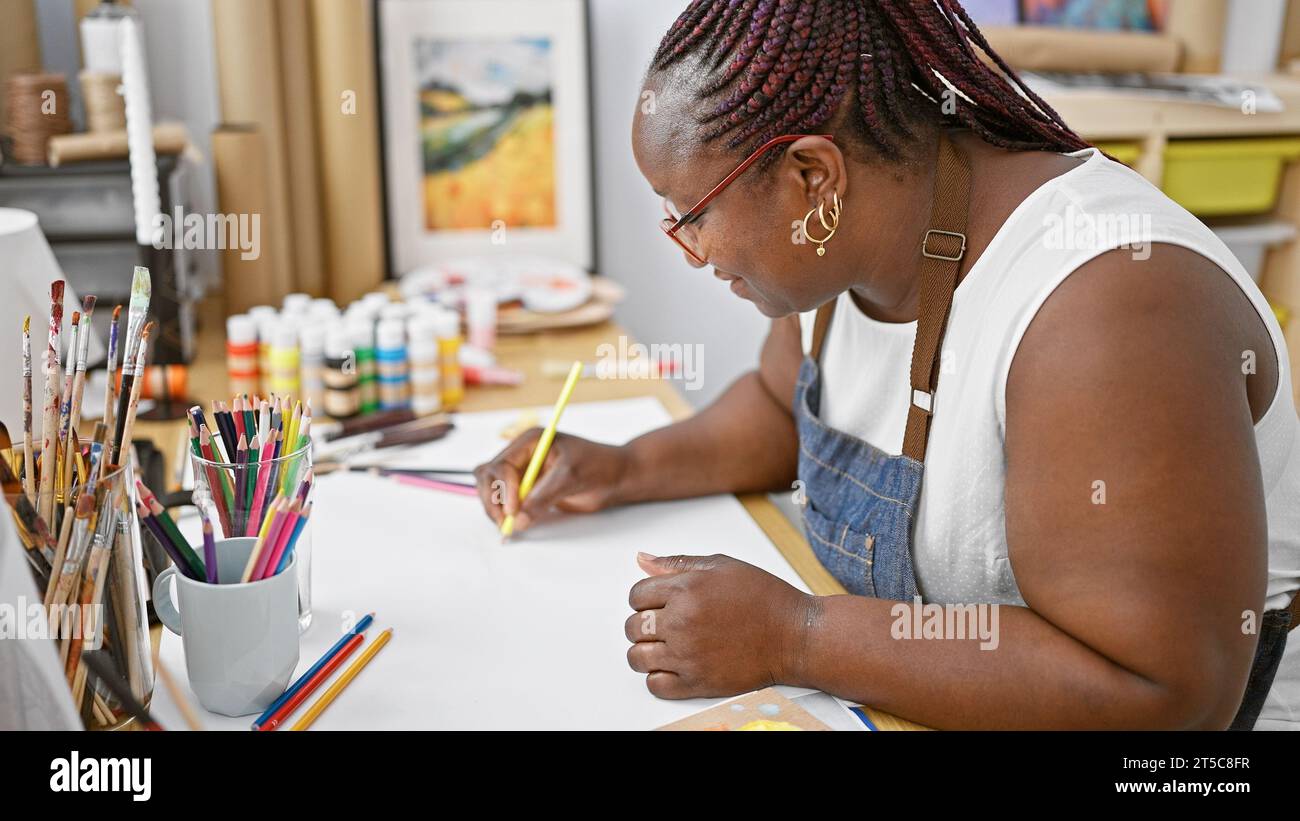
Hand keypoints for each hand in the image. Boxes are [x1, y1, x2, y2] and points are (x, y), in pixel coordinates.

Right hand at [473, 430, 629, 532]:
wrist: (617, 477)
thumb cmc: (599, 466)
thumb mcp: (570, 477)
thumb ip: (543, 497)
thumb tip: (517, 520)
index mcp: (530, 441)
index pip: (502, 464)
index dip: (503, 488)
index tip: (513, 510)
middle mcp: (523, 455)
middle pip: (489, 476)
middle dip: (492, 499)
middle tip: (503, 523)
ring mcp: (524, 473)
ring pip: (493, 489)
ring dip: (495, 508)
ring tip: (507, 526)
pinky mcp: (529, 490)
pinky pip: (507, 501)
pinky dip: (505, 514)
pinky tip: (511, 526)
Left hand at [624, 553, 813, 698]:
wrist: (795, 636)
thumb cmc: (765, 599)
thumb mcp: (721, 566)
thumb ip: (678, 564)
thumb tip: (643, 559)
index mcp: (685, 590)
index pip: (636, 595)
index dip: (645, 597)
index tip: (658, 602)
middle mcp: (681, 623)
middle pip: (633, 627)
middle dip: (644, 624)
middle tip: (665, 624)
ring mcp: (687, 655)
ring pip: (637, 658)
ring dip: (646, 651)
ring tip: (666, 646)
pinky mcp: (697, 682)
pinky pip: (655, 685)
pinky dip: (658, 677)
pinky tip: (674, 666)